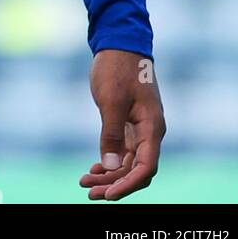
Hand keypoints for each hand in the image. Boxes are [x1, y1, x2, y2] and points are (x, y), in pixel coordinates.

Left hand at [79, 49, 165, 199]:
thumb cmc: (117, 68)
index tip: (108, 194)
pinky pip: (122, 150)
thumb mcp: (111, 100)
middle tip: (89, 192)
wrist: (119, 43)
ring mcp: (140, 128)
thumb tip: (111, 166)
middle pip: (136, 169)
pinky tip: (94, 168)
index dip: (128, 185)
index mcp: (152, 127)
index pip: (145, 167)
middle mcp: (149, 132)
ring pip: (128, 162)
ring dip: (109, 175)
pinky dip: (109, 161)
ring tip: (85, 182)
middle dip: (114, 184)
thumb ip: (111, 134)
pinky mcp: (129, 123)